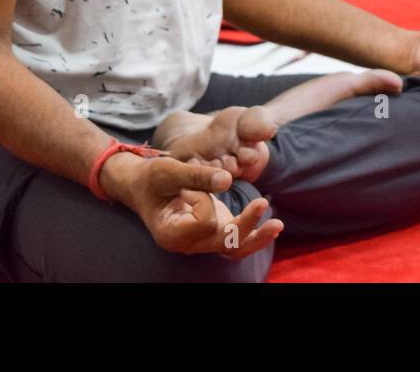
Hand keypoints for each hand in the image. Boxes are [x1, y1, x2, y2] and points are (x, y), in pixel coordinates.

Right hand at [108, 152, 282, 258]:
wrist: (142, 186)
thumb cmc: (151, 178)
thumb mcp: (168, 171)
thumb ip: (196, 176)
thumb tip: (228, 180)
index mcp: (171, 234)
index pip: (203, 221)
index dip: (203, 197)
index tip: (189, 184)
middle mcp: (188, 244)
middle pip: (224, 243)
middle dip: (246, 225)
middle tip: (262, 204)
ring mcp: (201, 242)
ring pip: (234, 248)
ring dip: (257, 237)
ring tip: (277, 224)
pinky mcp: (212, 233)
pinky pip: (236, 241)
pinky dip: (252, 232)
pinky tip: (270, 224)